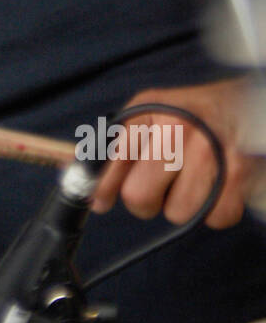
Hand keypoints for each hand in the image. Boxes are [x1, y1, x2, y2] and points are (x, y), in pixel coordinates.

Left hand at [91, 78, 254, 228]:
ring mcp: (209, 152)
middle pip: (138, 197)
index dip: (101, 187)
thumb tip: (75, 175)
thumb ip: (116, 143)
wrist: (252, 103)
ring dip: (183, 204)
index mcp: (150, 110)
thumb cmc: (197, 113)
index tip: (100, 199)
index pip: (110, 161)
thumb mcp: (153, 111)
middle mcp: (177, 129)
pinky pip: (213, 219)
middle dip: (146, 199)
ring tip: (195, 179)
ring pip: (176, 213)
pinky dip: (215, 211)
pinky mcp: (238, 174)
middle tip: (162, 185)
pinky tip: (217, 186)